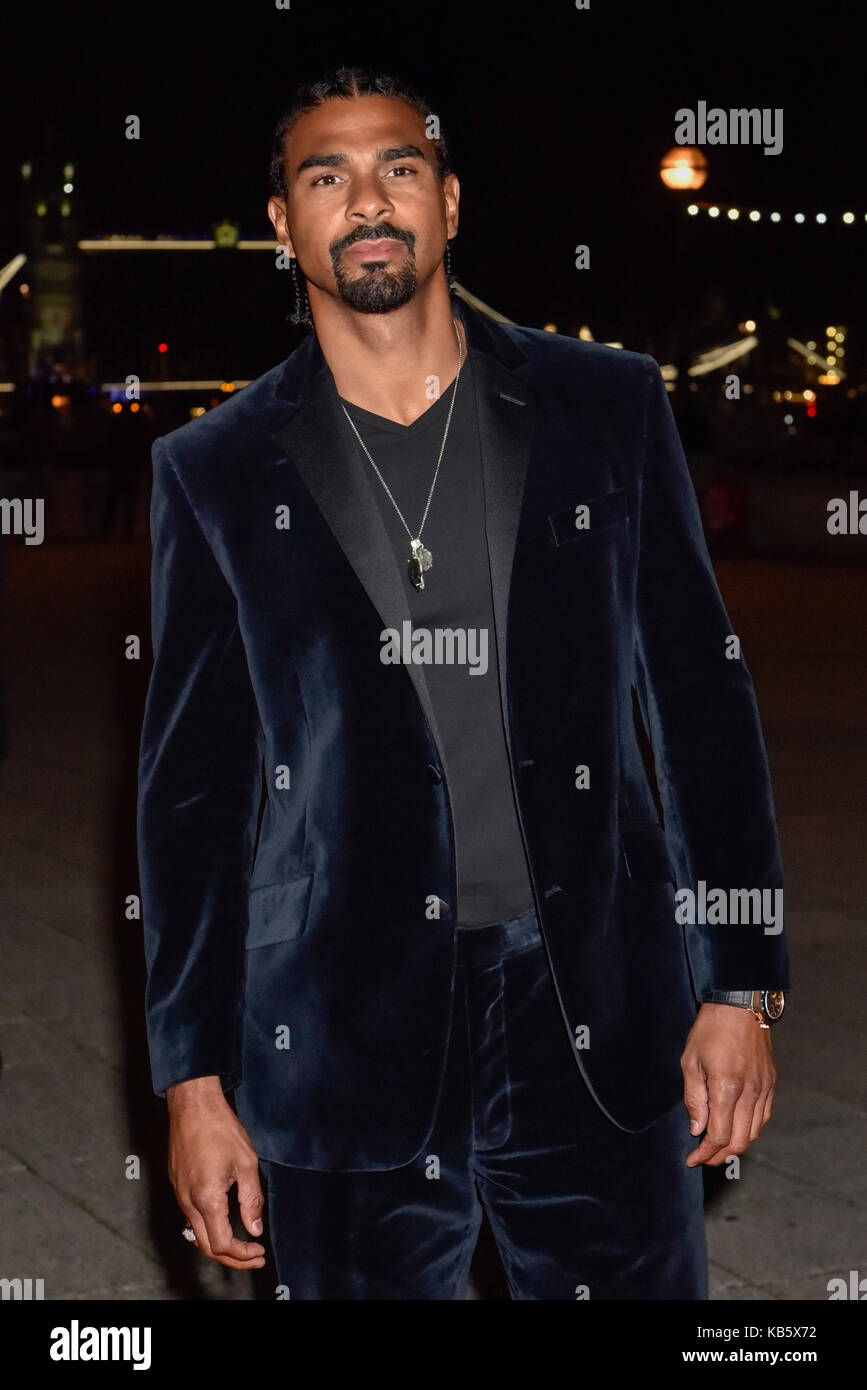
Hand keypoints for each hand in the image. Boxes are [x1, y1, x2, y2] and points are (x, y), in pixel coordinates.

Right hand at [167, 1076, 265, 1269]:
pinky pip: (191, 1217)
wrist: (192, 1106)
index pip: (222, 1244)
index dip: (242, 1255)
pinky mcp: (177, 1186)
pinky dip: (209, 1228)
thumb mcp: (246, 1163)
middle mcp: (188, 1202)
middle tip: (253, 1257)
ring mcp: (179, 1195)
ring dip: (220, 1245)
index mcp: (206, 1198)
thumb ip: (251, 1200)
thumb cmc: (220, 1128)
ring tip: (243, 1244)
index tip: (258, 1251)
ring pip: (197, 1234)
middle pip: (206, 1247)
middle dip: (231, 1259)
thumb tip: (254, 1228)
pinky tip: (225, 1222)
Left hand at [681, 1004, 777, 1166]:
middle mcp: (750, 1092)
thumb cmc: (711, 1030)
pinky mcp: (771, 1083)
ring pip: (754, 1133)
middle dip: (720, 1156)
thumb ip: (694, 1099)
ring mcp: (764, 1089)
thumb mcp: (690, 1061)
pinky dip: (750, 1130)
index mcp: (727, 1087)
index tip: (692, 1159)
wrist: (740, 1005)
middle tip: (703, 1158)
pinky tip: (736, 1130)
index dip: (705, 1153)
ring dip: (736, 1146)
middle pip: (739, 1141)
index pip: (719, 1136)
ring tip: (718, 1148)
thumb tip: (697, 1130)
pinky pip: (764, 1117)